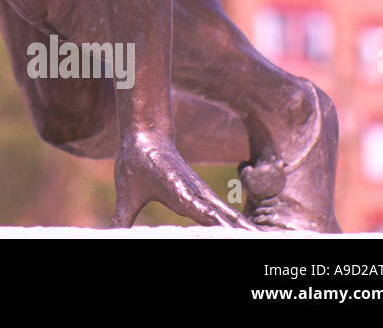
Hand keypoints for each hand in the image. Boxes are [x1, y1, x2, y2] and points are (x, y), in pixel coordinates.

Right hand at [113, 132, 259, 229]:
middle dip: (246, 236)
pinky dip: (226, 224)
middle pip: (228, 227)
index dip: (228, 237)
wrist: (138, 137)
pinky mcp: (189, 192)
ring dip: (244, 232)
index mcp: (189, 207)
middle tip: (270, 244)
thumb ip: (124, 219)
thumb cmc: (135, 166)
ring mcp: (197, 197)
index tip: (247, 243)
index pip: (214, 230)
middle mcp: (199, 203)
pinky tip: (239, 233)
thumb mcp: (127, 201)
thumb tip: (113, 232)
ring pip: (228, 221)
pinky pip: (211, 213)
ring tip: (265, 241)